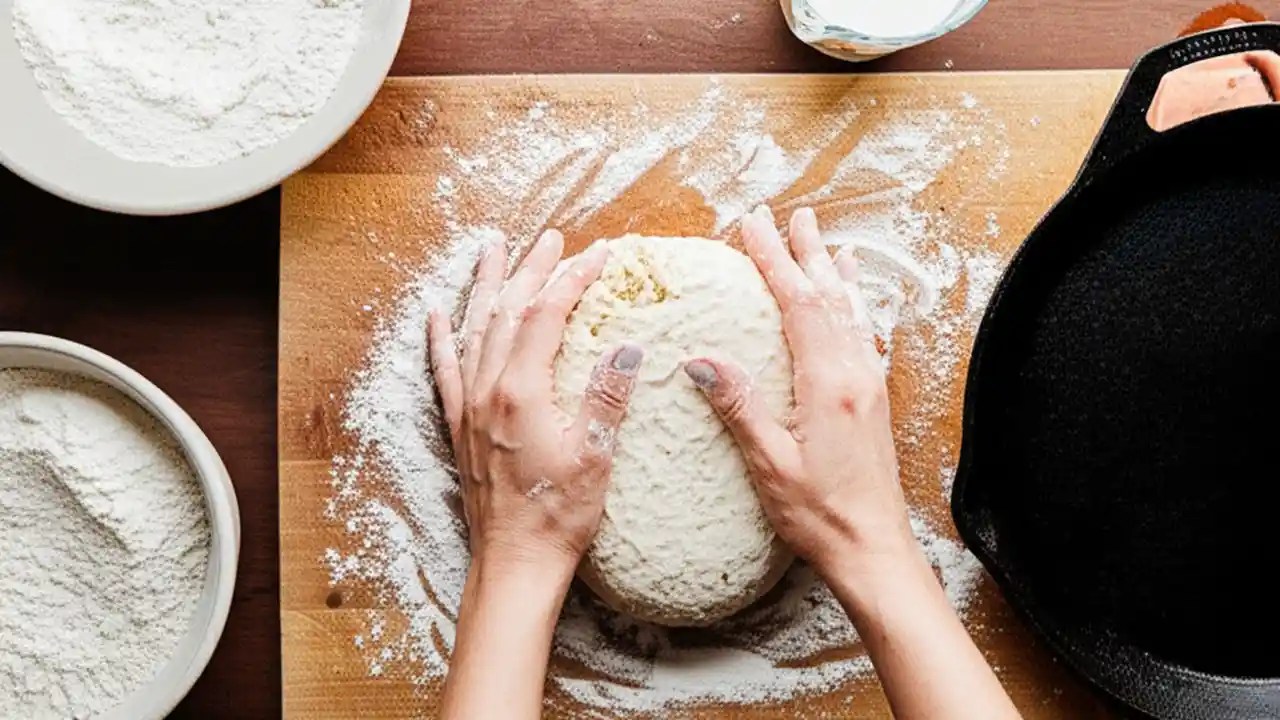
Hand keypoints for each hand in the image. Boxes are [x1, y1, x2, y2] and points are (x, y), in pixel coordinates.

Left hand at [429, 230, 643, 577]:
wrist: (515, 562)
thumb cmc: (559, 515)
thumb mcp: (597, 456)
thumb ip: (608, 396)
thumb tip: (628, 345)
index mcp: (522, 392)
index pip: (548, 315)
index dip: (574, 279)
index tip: (600, 255)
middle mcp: (487, 391)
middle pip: (509, 311)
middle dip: (532, 269)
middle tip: (552, 237)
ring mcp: (468, 407)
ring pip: (475, 329)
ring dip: (488, 286)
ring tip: (494, 249)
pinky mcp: (459, 427)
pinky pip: (444, 369)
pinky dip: (441, 337)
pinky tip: (438, 314)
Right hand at [683, 206, 913, 580]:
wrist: (873, 548)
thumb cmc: (819, 514)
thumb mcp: (769, 464)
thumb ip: (739, 406)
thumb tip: (701, 358)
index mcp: (828, 384)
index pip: (797, 304)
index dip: (773, 260)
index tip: (752, 226)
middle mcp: (855, 374)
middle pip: (828, 295)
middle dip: (804, 251)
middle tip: (787, 214)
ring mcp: (869, 385)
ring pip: (849, 310)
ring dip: (831, 269)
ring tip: (822, 237)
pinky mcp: (873, 399)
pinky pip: (862, 332)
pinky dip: (853, 302)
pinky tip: (852, 295)